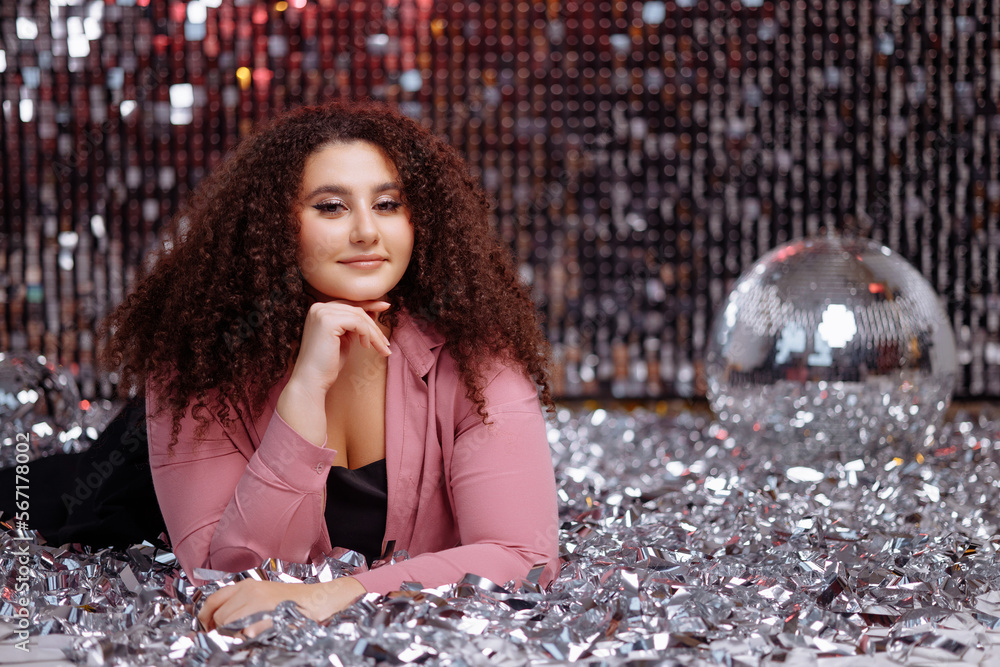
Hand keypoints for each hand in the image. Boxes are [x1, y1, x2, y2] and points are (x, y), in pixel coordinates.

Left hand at [197, 577, 366, 637]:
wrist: (317, 600)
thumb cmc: (291, 601)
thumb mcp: (263, 593)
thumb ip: (242, 601)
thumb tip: (218, 620)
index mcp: (246, 585)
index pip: (212, 599)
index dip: (204, 616)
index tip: (207, 626)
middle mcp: (250, 591)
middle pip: (220, 616)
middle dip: (220, 630)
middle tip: (228, 637)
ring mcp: (259, 604)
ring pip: (230, 626)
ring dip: (233, 636)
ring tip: (245, 637)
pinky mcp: (267, 616)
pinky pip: (245, 634)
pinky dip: (245, 639)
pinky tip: (255, 637)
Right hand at [277, 299, 389, 444]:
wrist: (312, 380)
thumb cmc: (328, 363)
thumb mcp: (344, 339)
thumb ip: (353, 325)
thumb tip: (372, 313)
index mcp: (320, 310)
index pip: (349, 304)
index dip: (369, 305)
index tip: (385, 307)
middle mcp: (318, 307)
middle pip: (356, 309)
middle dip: (374, 325)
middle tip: (386, 342)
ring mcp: (322, 313)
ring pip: (360, 317)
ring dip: (374, 334)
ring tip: (382, 349)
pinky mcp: (328, 321)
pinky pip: (358, 324)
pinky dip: (367, 335)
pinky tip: (365, 347)